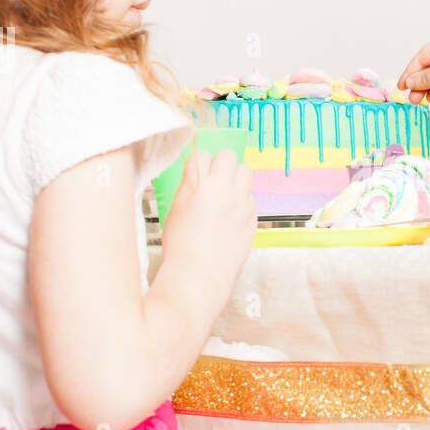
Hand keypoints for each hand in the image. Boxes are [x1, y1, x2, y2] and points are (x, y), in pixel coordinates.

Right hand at [162, 148, 255, 295]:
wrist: (200, 275)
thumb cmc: (182, 247)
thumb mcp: (176, 209)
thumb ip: (189, 187)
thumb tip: (196, 175)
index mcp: (198, 185)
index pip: (201, 154)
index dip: (198, 164)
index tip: (197, 172)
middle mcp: (223, 189)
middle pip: (228, 156)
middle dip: (220, 164)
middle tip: (214, 179)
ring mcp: (241, 202)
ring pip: (246, 171)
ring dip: (236, 178)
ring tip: (226, 194)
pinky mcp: (253, 217)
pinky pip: (250, 197)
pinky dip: (242, 201)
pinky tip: (231, 216)